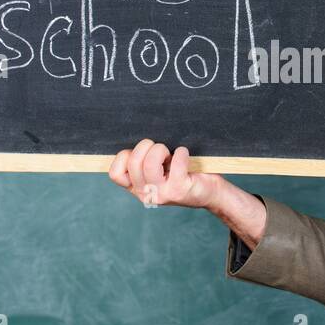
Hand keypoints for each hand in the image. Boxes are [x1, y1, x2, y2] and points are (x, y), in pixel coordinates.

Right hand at [108, 139, 224, 208]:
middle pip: (133, 162)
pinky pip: (176, 164)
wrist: (210, 193)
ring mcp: (161, 194)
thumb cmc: (183, 174)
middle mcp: (144, 193)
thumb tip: (137, 131)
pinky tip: (184, 154)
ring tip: (171, 153)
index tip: (142, 153)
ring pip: (149, 164)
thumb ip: (143, 159)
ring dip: (161, 150)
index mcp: (135, 187)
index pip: (114, 173)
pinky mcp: (178, 190)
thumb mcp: (157, 169)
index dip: (125, 156)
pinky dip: (181, 153)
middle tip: (161, 149)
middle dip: (146, 146)